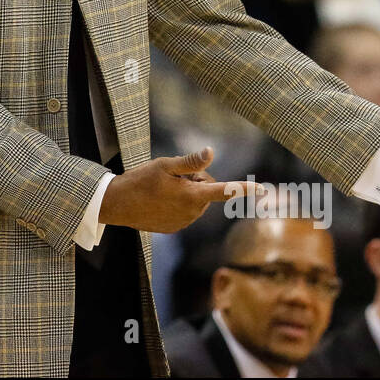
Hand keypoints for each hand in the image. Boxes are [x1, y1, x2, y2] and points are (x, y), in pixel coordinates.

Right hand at [99, 147, 261, 233]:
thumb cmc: (140, 181)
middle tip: (169, 177)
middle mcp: (192, 213)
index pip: (225, 191)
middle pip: (206, 189)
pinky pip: (184, 211)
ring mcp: (184, 223)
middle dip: (194, 180)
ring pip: (195, 200)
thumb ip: (190, 161)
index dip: (245, 188)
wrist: (116, 205)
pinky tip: (157, 201)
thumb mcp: (164, 165)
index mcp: (192, 196)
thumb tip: (211, 151)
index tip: (263, 189)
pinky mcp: (174, 228)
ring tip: (160, 190)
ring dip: (184, 192)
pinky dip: (176, 203)